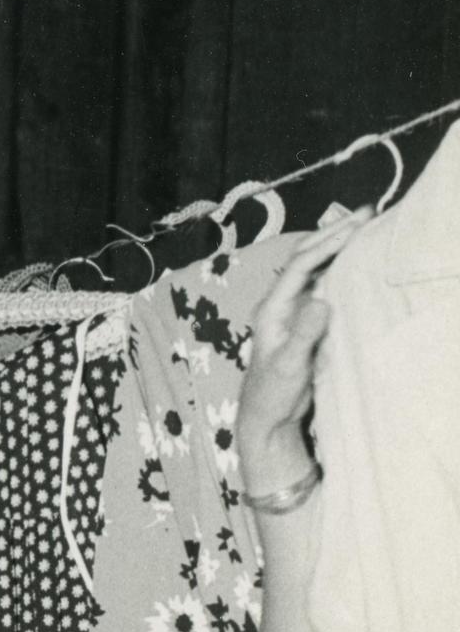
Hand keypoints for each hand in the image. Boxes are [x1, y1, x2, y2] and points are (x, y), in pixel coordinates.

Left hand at [235, 220, 353, 491]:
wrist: (265, 418)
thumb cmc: (271, 395)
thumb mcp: (289, 367)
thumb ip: (303, 336)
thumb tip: (322, 302)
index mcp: (270, 310)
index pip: (300, 266)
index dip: (327, 244)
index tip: (354, 228)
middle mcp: (278, 304)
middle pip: (305, 258)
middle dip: (333, 233)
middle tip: (366, 213)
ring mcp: (290, 309)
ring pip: (312, 265)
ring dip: (335, 243)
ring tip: (363, 224)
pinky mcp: (301, 319)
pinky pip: (319, 281)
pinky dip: (336, 263)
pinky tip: (353, 254)